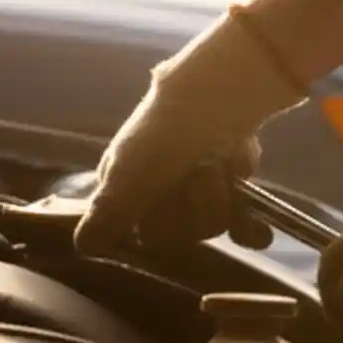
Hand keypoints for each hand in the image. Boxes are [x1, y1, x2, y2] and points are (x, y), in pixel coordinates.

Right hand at [74, 13, 305, 256]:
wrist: (218, 95)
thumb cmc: (163, 134)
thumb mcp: (129, 174)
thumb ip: (109, 213)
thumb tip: (81, 247)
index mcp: (127, 188)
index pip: (147, 236)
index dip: (164, 226)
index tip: (168, 202)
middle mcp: (160, 191)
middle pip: (185, 234)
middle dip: (198, 206)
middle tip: (200, 171)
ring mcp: (199, 188)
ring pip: (214, 225)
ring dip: (222, 194)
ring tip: (219, 161)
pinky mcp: (232, 182)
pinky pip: (243, 226)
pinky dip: (250, 227)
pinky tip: (260, 229)